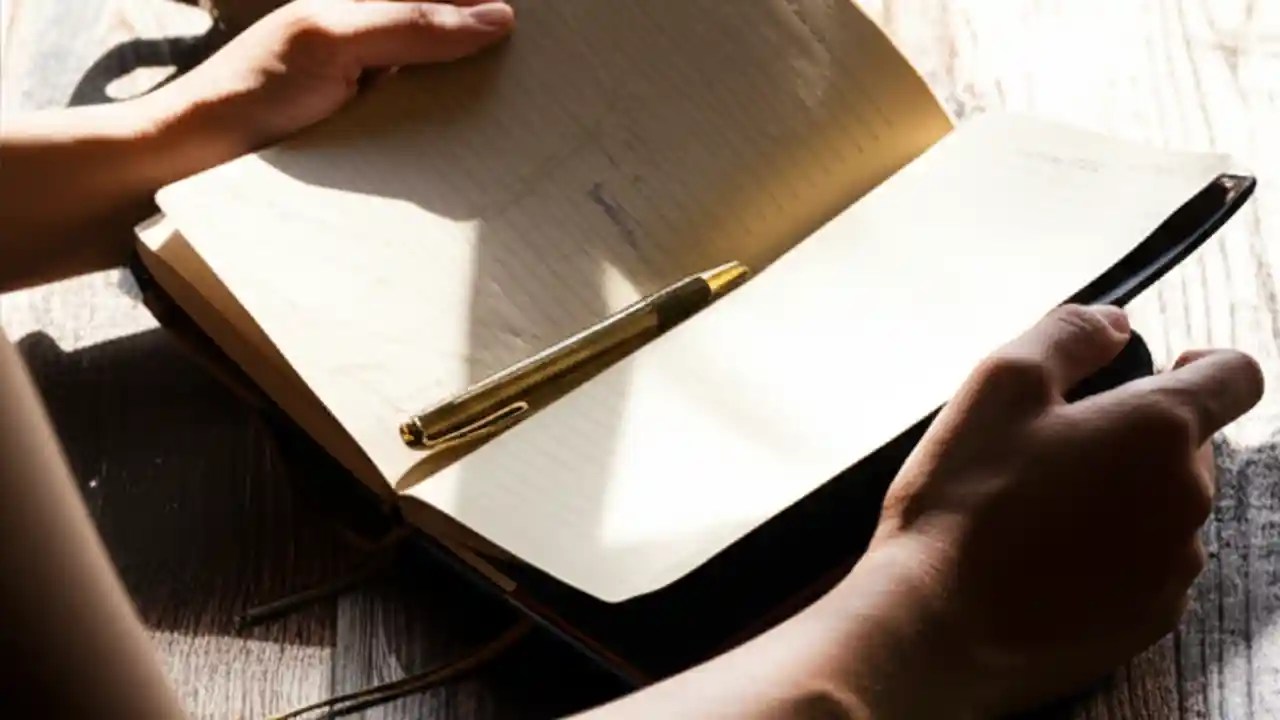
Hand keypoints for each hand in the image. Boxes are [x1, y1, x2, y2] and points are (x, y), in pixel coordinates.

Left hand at [144, 0, 514, 163]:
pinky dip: (463, 137)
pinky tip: (489, 151)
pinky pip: (435, 131)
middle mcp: (379, 43)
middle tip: (555, 69)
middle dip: (498, 48)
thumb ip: (409, 23)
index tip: (541, 25)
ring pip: (452, 85)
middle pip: (455, 36)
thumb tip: (496, 16)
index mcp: (368, 5)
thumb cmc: (252, 89)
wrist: (198, 162)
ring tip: (537, 111)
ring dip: (487, 97)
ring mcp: (381, 93)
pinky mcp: (381, 140)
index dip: (488, 4)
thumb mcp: (331, 40)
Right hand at [826, 304, 1263, 716]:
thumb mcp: (999, 383)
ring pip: (1166, 509)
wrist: (936, 625)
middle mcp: (1187, 499)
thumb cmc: (964, 500)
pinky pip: (1147, 567)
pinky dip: (1110, 554)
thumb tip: (1115, 322)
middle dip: (1135, 438)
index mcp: (1160, 430)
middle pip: (1189, 447)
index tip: (1157, 373)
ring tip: (1038, 512)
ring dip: (1121, 498)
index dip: (1202, 363)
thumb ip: (1068, 335)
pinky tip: (1045, 560)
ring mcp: (1173, 567)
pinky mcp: (1148, 620)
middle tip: (1051, 450)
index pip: (1237, 375)